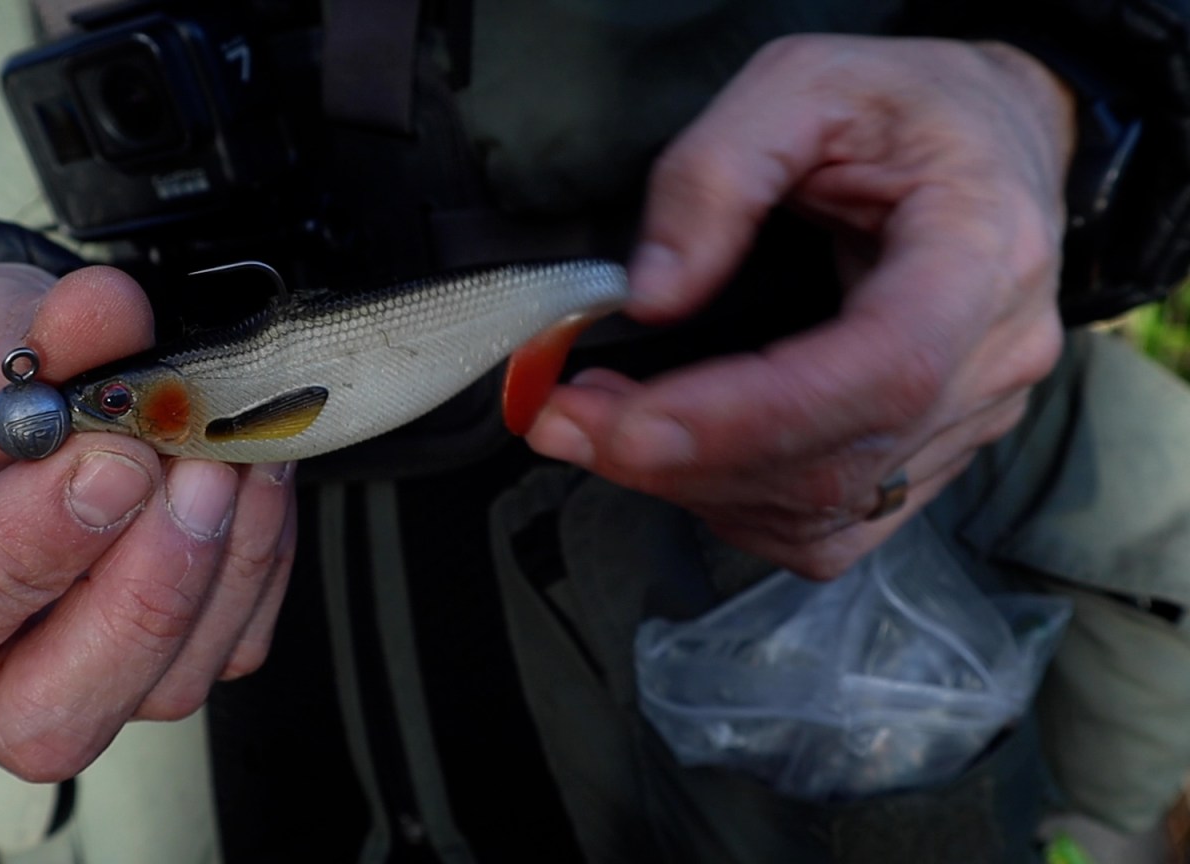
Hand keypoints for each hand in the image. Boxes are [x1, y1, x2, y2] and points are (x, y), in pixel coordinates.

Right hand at [0, 263, 296, 780]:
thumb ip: (10, 333)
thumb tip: (108, 311)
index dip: (18, 559)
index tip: (103, 457)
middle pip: (49, 720)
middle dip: (142, 594)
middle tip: (190, 470)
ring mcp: (72, 683)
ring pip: (162, 689)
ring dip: (222, 562)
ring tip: (230, 448)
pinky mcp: (162, 664)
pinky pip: (231, 647)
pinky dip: (260, 558)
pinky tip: (251, 475)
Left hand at [526, 36, 1074, 578]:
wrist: (993, 136)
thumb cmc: (905, 105)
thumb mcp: (801, 84)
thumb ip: (714, 176)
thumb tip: (650, 297)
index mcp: (982, 254)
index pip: (881, 371)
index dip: (749, 417)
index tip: (627, 424)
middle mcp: (993, 357)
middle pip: (838, 461)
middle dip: (682, 459)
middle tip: (565, 421)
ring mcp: (973, 417)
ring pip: (827, 510)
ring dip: (695, 487)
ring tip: (604, 425)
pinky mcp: (935, 453)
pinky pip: (835, 526)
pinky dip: (740, 506)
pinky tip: (681, 455)